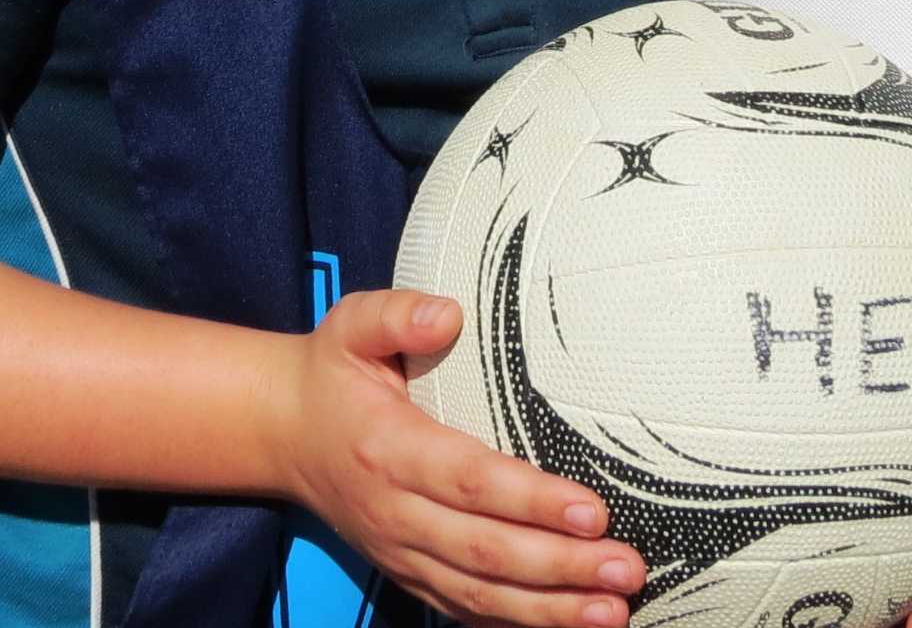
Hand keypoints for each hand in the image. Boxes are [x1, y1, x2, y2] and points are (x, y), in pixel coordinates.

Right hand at [276, 290, 642, 627]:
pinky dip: (517, 622)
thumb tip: (448, 314)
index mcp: (389, 449)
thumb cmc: (333, 375)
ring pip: (481, 592)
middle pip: (486, 551)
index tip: (592, 510)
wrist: (284, 433)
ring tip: (613, 609)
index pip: (470, 482)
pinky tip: (569, 621)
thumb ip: (398, 314)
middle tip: (626, 568)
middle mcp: (395, 512)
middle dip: (562, 566)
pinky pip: (466, 607)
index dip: (532, 501)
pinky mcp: (409, 573)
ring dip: (550, 608)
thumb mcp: (351, 326)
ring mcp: (401, 551)